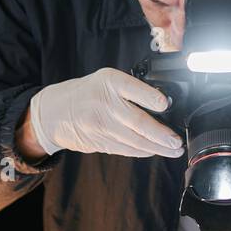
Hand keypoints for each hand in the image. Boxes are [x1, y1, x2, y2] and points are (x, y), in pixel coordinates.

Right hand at [26, 67, 183, 157]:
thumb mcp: (106, 80)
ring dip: (157, 148)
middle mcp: (104, 104)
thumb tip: (163, 105)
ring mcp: (100, 126)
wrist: (53, 112)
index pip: (134, 90)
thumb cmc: (87, 93)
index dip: (152, 99)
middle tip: (176, 142)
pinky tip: (153, 151)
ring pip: (135, 141)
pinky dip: (142, 151)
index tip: (166, 106)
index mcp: (109, 82)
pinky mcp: (99, 142)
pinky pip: (126, 149)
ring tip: (173, 150)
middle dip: (162, 135)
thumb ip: (131, 89)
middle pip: (138, 122)